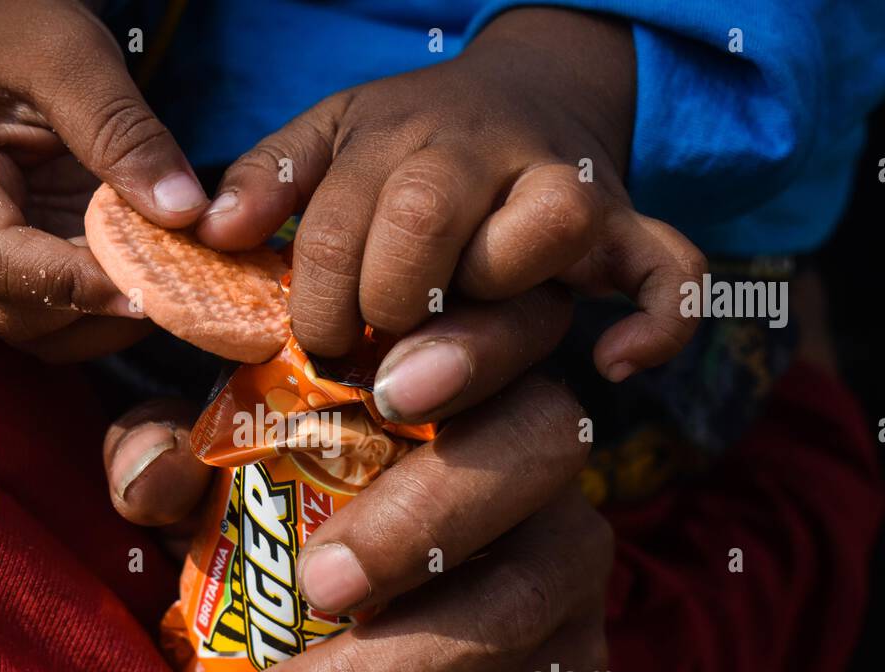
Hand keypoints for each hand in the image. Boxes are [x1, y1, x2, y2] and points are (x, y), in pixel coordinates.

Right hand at [0, 0, 208, 360]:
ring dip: (110, 322)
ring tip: (173, 283)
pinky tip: (156, 278)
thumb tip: (182, 214)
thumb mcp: (72, 55)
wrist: (5, 27)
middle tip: (179, 288)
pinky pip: (61, 316)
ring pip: (40, 333)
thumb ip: (123, 132)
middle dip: (98, 311)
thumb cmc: (21, 25)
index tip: (152, 288)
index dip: (76, 287)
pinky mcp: (15, 268)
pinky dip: (110, 311)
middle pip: (13, 316)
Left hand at [104, 289, 615, 671]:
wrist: (357, 648)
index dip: (472, 342)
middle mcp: (539, 459)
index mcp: (465, 378)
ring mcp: (567, 567)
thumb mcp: (222, 474)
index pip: (508, 323)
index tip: (384, 387)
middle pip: (538, 448)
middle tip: (316, 582)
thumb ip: (179, 454)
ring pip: (518, 605)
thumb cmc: (289, 520)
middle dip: (426, 514)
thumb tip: (153, 478)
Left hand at [195, 7, 704, 381]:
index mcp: (401, 141)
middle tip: (372, 357)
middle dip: (385, 302)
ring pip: (546, 226)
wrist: (525, 92)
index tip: (317, 345)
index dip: (319, 298)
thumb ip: (272, 177)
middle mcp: (486, 157)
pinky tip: (615, 367)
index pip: (339, 221)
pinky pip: (672, 269)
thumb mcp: (331, 137)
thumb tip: (212, 227)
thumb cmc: (410, 140)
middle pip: (424, 218)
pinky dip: (657, 320)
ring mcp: (567, 189)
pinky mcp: (630, 230)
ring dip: (490, 305)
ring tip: (450, 348)